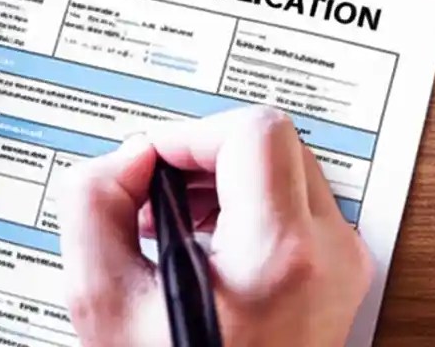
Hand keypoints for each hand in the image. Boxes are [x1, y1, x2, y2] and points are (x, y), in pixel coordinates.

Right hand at [60, 106, 373, 346]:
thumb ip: (94, 205)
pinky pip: (296, 206)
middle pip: (272, 141)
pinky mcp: (338, 277)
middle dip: (203, 155)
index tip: (152, 160)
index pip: (253, 131)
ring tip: (172, 222)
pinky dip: (246, 207)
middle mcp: (327, 255)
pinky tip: (203, 243)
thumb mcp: (103, 303)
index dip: (189, 133)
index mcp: (279, 255)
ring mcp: (340, 267)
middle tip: (155, 191)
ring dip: (224, 179)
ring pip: (286, 168)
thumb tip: (128, 159)